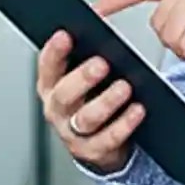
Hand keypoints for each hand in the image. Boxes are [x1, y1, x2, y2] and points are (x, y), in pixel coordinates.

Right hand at [37, 30, 145, 174]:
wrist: (99, 142)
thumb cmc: (92, 99)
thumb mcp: (83, 77)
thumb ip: (87, 57)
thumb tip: (102, 33)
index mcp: (52, 85)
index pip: (47, 66)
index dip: (54, 51)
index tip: (66, 35)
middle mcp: (58, 109)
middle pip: (64, 94)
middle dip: (82, 77)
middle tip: (101, 63)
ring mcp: (72, 132)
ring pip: (86, 118)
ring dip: (106, 102)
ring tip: (125, 87)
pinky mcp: (92, 151)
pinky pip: (108, 139)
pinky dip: (124, 124)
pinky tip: (137, 110)